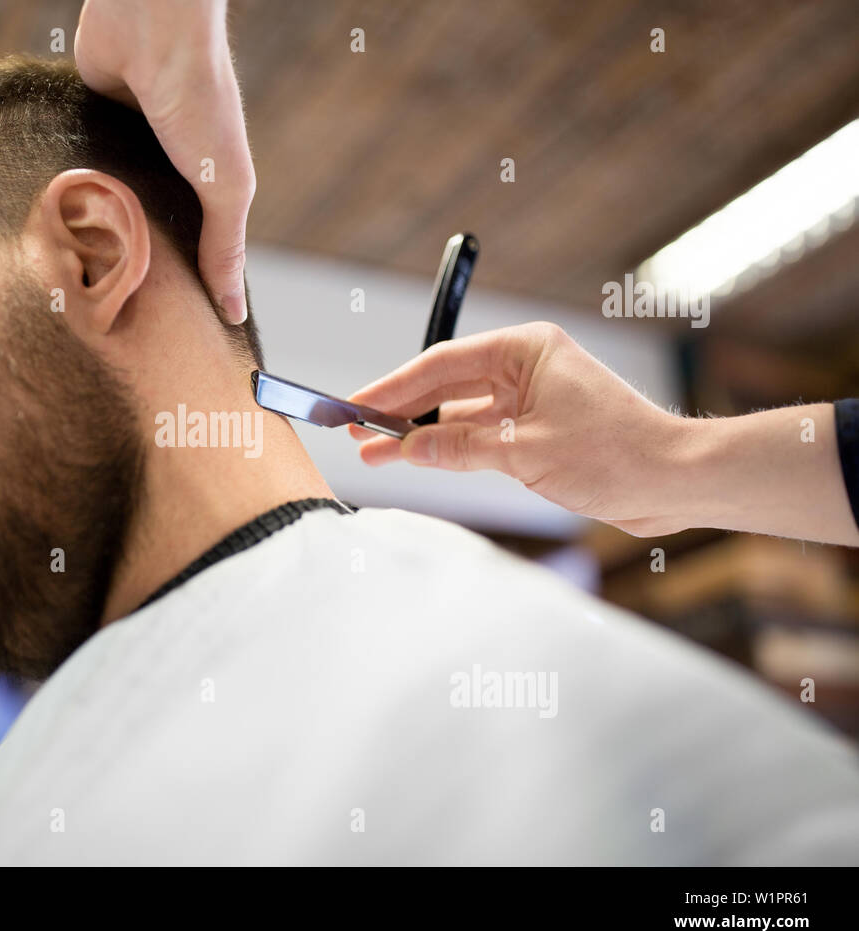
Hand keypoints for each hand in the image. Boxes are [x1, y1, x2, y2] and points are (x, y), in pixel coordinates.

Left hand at [75, 0, 253, 323]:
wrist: (150, 27)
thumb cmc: (199, 100)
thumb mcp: (223, 184)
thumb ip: (224, 246)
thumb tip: (233, 314)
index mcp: (202, 186)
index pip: (190, 251)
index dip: (178, 290)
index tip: (159, 333)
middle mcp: (162, 173)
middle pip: (142, 236)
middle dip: (127, 270)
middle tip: (105, 322)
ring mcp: (121, 152)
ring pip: (103, 211)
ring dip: (90, 236)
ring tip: (68, 285)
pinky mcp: (85, 129)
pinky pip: (73, 175)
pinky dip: (64, 195)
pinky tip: (46, 230)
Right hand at [345, 321, 856, 545]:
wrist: (676, 481)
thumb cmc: (617, 454)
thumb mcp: (525, 453)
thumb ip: (459, 448)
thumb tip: (406, 449)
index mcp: (524, 350)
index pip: (440, 364)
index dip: (392, 389)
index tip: (355, 407)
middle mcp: (524, 366)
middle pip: (444, 385)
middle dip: (400, 412)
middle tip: (354, 431)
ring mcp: (530, 397)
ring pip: (458, 412)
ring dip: (421, 435)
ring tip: (375, 451)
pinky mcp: (537, 428)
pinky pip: (479, 433)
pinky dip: (450, 447)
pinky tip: (418, 458)